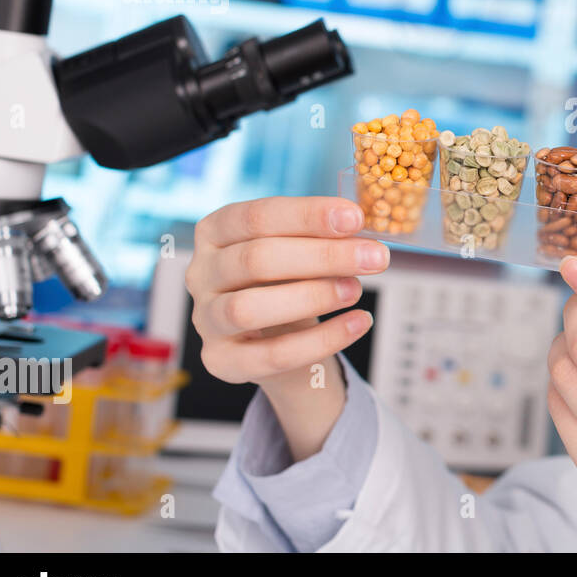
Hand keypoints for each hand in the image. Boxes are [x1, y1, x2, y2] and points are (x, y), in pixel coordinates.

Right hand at [186, 196, 389, 456]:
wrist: (275, 334)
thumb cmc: (286, 278)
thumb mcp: (298, 248)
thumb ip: (319, 235)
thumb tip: (359, 227)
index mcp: (215, 231)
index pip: (256, 216)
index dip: (307, 216)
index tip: (355, 218)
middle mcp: (202, 273)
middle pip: (256, 259)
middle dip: (323, 257)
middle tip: (374, 257)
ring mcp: (206, 319)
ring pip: (249, 309)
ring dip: (312, 297)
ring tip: (356, 290)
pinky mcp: (221, 360)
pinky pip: (272, 355)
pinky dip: (321, 341)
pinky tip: (358, 323)